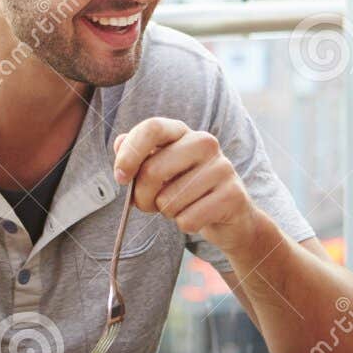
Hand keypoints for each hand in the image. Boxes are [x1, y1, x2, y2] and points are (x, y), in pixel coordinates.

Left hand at [112, 117, 262, 253]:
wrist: (230, 215)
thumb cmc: (186, 190)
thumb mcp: (160, 170)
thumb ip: (138, 156)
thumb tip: (120, 143)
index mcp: (182, 132)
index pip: (152, 128)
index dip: (130, 153)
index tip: (120, 177)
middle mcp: (205, 143)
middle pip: (153, 170)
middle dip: (142, 197)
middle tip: (149, 204)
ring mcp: (222, 167)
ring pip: (169, 201)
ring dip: (167, 212)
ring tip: (182, 207)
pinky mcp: (232, 195)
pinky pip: (188, 219)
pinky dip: (185, 224)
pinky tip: (199, 216)